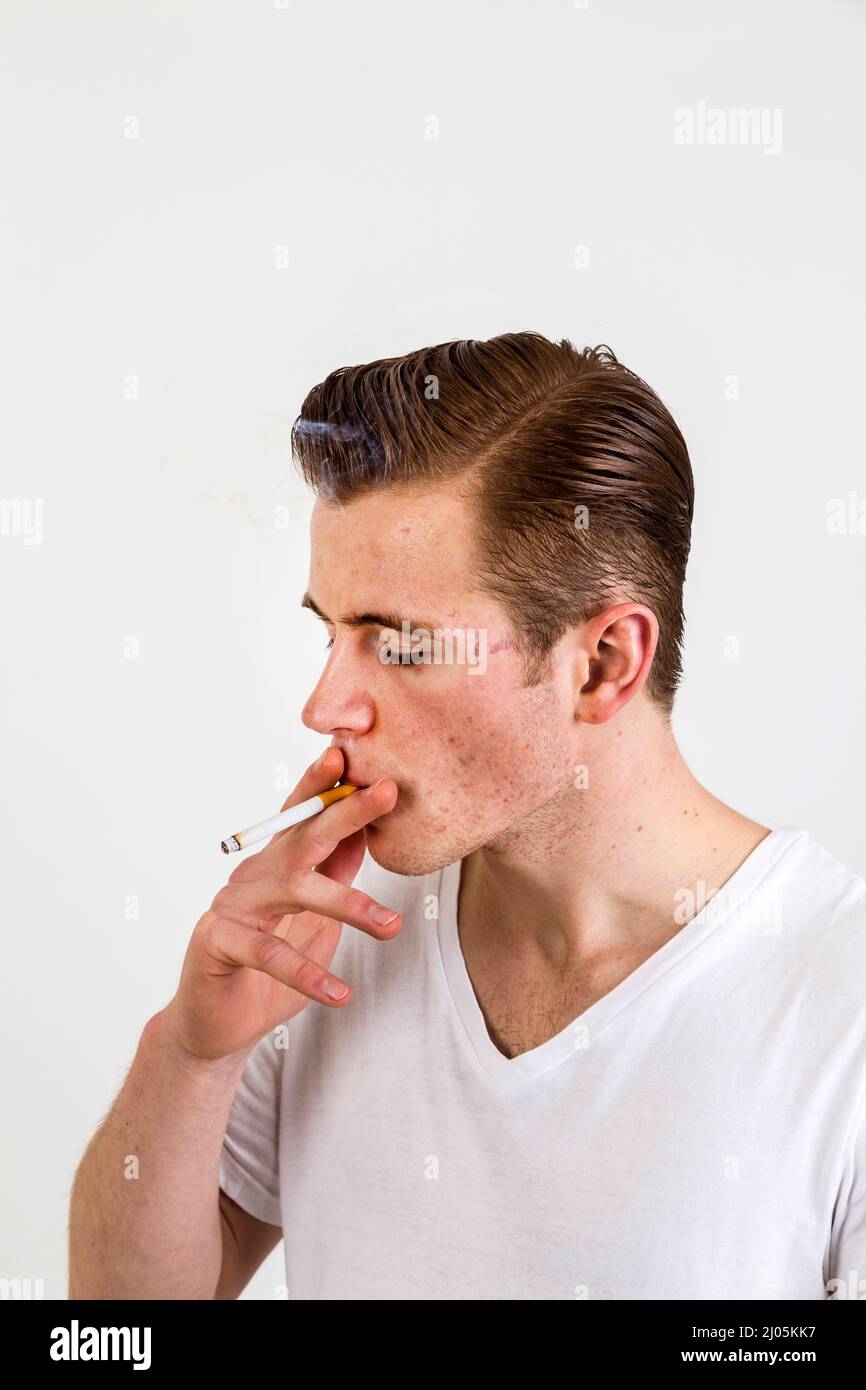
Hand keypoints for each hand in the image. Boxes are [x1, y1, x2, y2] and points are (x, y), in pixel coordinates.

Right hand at [160, 747, 400, 1060]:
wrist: (215, 1026)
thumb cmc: (268, 972)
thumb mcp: (313, 919)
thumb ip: (332, 875)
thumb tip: (365, 832)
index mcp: (275, 864)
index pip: (302, 816)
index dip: (326, 784)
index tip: (356, 754)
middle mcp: (252, 875)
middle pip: (303, 836)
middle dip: (347, 812)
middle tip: (387, 792)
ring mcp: (231, 906)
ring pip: (294, 891)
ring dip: (348, 904)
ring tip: (392, 927)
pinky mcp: (218, 943)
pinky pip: (268, 954)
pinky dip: (306, 973)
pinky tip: (339, 993)